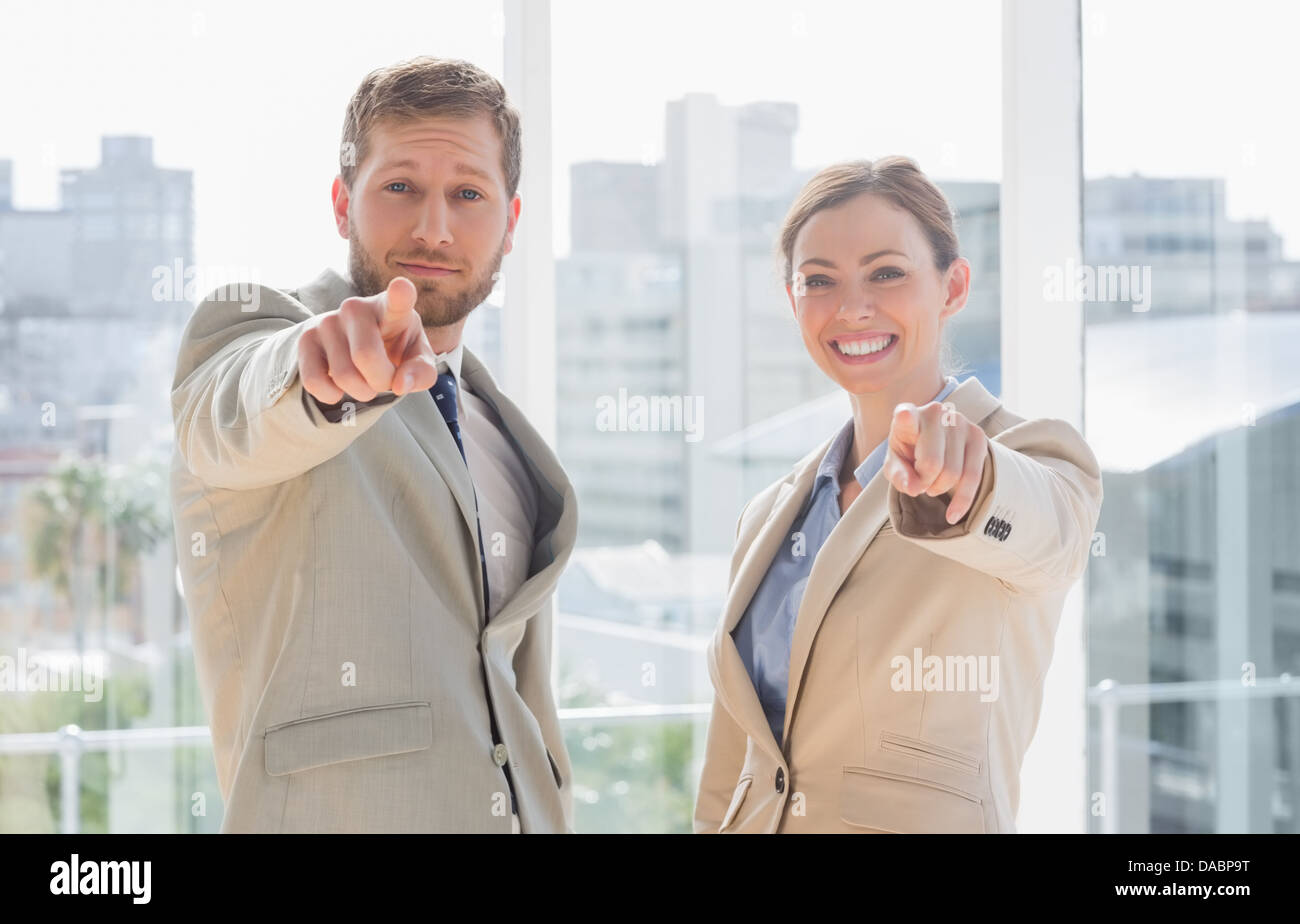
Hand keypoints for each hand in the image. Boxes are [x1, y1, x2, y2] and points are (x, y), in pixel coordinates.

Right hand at [297, 276, 437, 403]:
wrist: (354, 344)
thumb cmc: (393, 349)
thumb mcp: (416, 358)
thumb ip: (421, 373)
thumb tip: (400, 385)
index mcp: (391, 309)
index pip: (397, 299)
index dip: (401, 294)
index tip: (402, 287)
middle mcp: (356, 308)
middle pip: (366, 356)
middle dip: (380, 382)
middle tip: (385, 379)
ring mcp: (327, 321)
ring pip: (344, 375)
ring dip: (361, 392)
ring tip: (365, 380)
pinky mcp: (305, 339)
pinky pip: (315, 381)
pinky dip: (332, 396)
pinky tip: (339, 385)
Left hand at [883, 399, 988, 524]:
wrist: (933, 443)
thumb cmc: (908, 453)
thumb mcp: (895, 465)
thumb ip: (899, 476)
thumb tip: (913, 488)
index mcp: (907, 415)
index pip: (906, 418)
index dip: (905, 418)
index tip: (904, 416)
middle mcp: (935, 413)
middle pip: (932, 464)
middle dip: (925, 484)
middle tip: (920, 484)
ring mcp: (960, 421)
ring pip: (953, 473)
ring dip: (940, 488)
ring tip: (932, 483)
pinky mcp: (978, 434)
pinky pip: (974, 475)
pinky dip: (963, 500)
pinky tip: (953, 513)